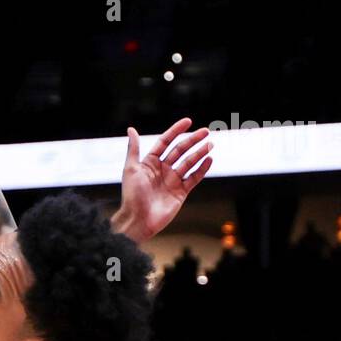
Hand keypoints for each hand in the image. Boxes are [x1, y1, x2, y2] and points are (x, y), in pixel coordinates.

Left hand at [114, 118, 212, 241]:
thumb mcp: (131, 168)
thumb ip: (134, 149)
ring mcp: (172, 180)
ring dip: (199, 153)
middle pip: (180, 150)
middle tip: (206, 131)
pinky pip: (194, 178)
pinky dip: (202, 169)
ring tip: (210, 144)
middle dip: (192, 140)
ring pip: (189, 163)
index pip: (165, 142)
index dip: (176, 131)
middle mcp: (162, 170)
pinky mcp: (181, 192)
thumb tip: (131, 129)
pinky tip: (209, 160)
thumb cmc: (132, 195)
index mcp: (150, 162)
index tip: (188, 121)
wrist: (139, 219)